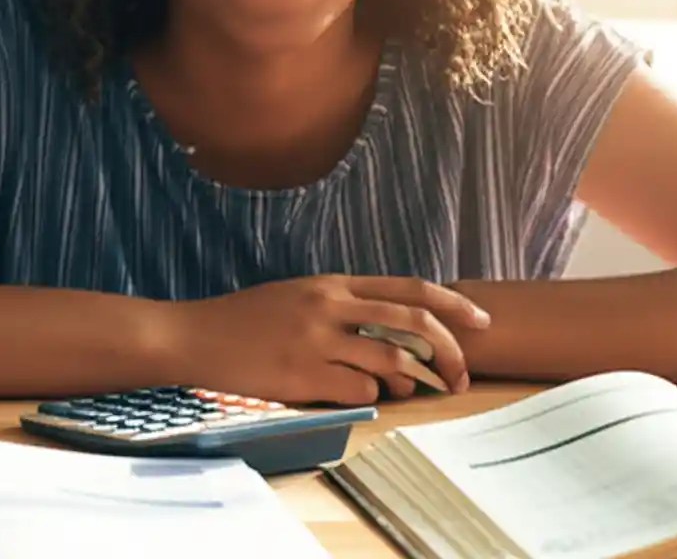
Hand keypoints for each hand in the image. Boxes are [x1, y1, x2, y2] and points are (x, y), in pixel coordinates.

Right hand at [166, 275, 490, 405]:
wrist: (195, 336)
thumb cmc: (247, 320)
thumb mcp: (300, 297)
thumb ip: (346, 310)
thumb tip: (395, 345)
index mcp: (334, 284)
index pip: (410, 288)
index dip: (453, 305)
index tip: (481, 321)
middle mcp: (331, 306)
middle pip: (413, 323)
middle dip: (449, 351)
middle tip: (462, 374)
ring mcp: (317, 339)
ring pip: (392, 358)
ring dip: (412, 379)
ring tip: (411, 388)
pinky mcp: (302, 374)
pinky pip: (359, 387)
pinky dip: (371, 393)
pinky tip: (356, 392)